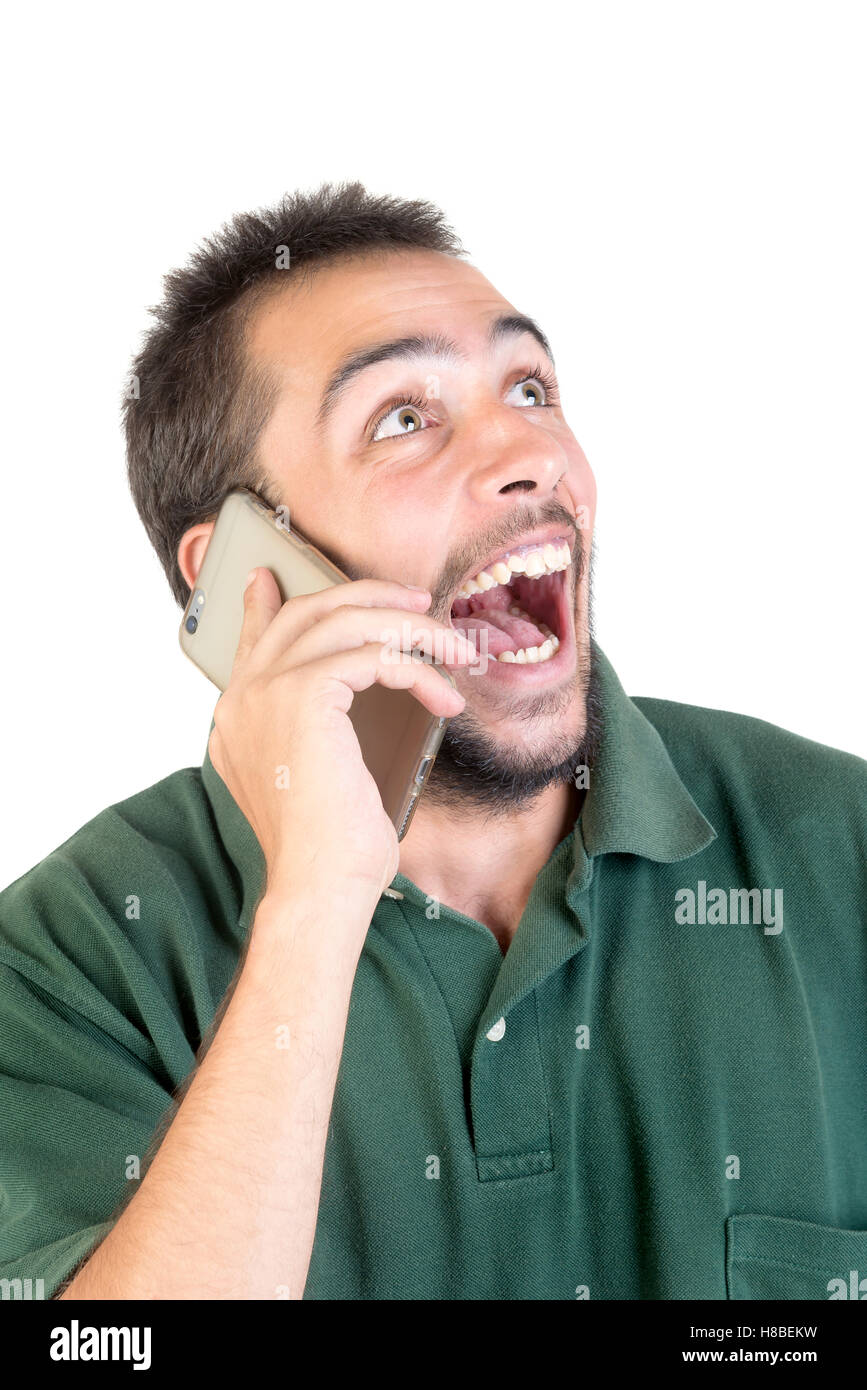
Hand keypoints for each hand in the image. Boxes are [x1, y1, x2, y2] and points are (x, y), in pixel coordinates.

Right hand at [208, 570, 473, 901]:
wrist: (320, 883)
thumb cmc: (330, 848)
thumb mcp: (321, 778)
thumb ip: (319, 729)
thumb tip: (365, 692)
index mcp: (238, 718)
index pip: (253, 639)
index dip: (264, 603)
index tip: (270, 576)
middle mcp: (241, 698)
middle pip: (304, 612)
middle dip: (366, 596)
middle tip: (413, 599)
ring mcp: (265, 691)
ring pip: (344, 621)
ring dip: (408, 627)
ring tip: (450, 644)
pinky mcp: (302, 694)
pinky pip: (373, 655)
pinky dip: (418, 669)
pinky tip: (444, 694)